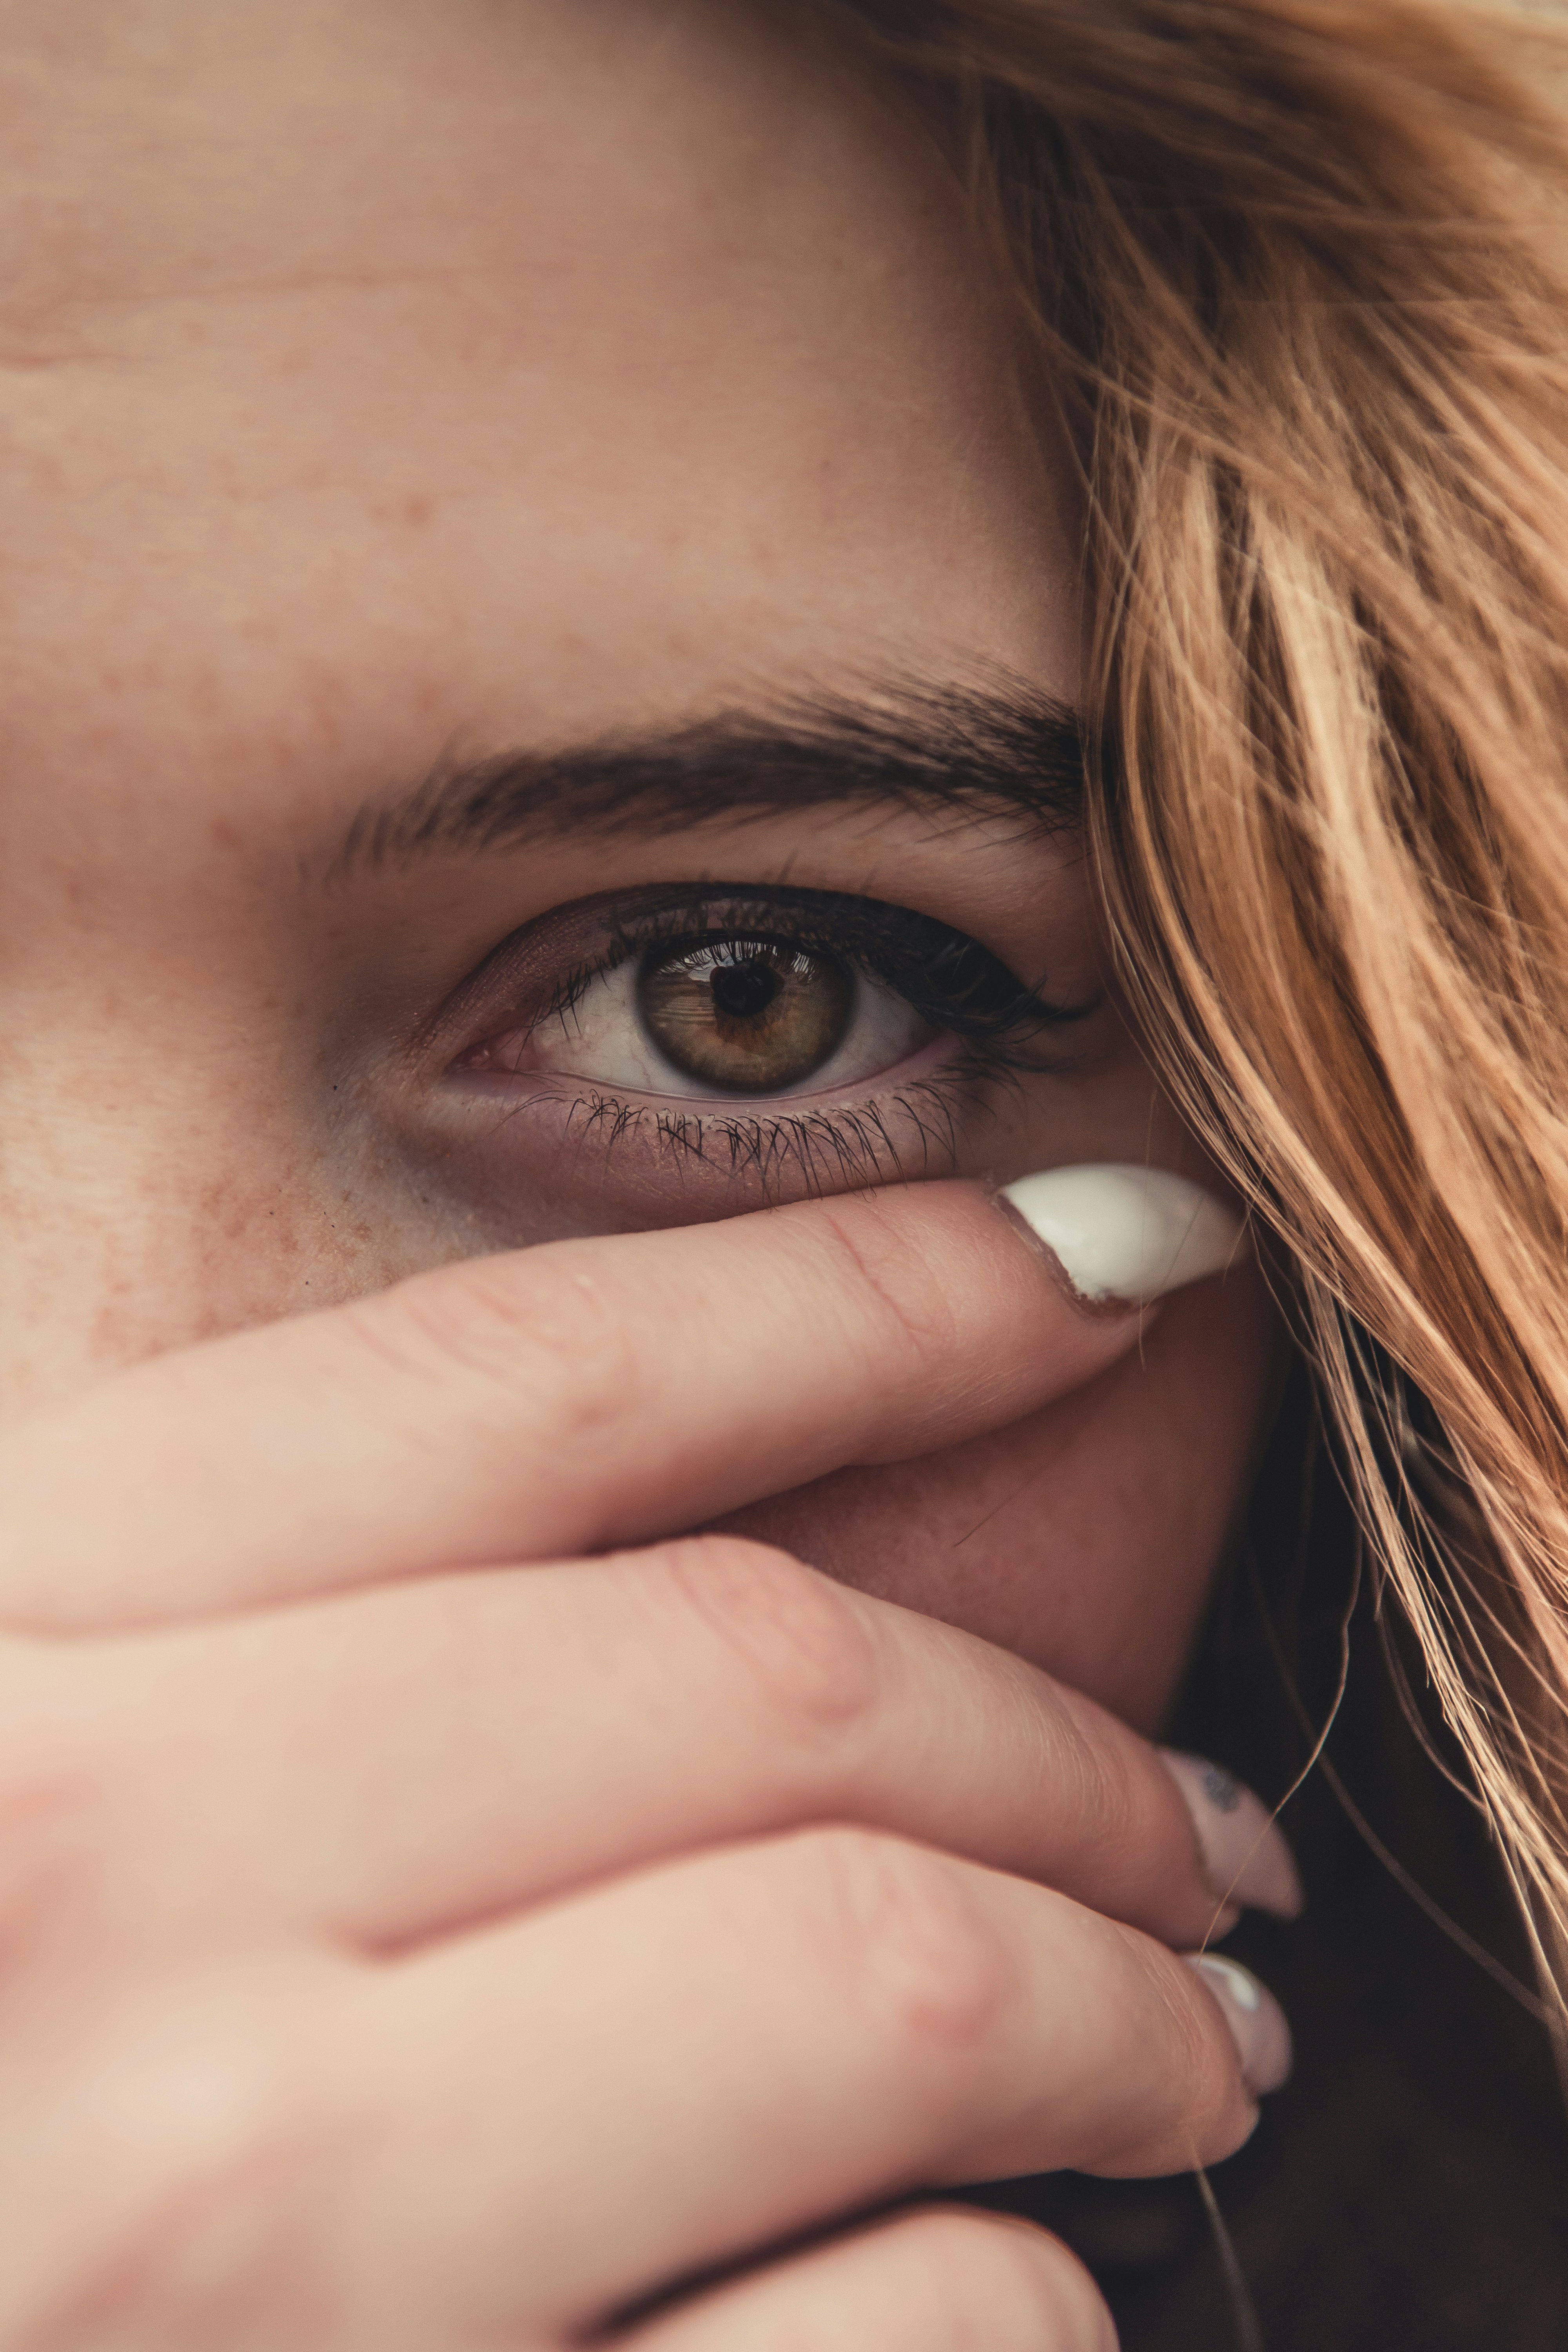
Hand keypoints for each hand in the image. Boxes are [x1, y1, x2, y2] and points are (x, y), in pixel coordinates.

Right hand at [0, 1182, 1291, 2348]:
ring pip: (894, 1988)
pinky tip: (986, 2269)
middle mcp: (78, 1905)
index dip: (881, 1289)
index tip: (1111, 1258)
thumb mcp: (55, 1793)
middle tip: (1192, 1823)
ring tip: (1179, 2037)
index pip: (531, 1376)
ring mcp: (234, 2239)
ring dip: (1122, 2007)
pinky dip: (1012, 2281)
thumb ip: (303, 1661)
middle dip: (1069, 1741)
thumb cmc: (17, 2075)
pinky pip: (906, 2323)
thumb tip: (770, 1590)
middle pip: (759, 1681)